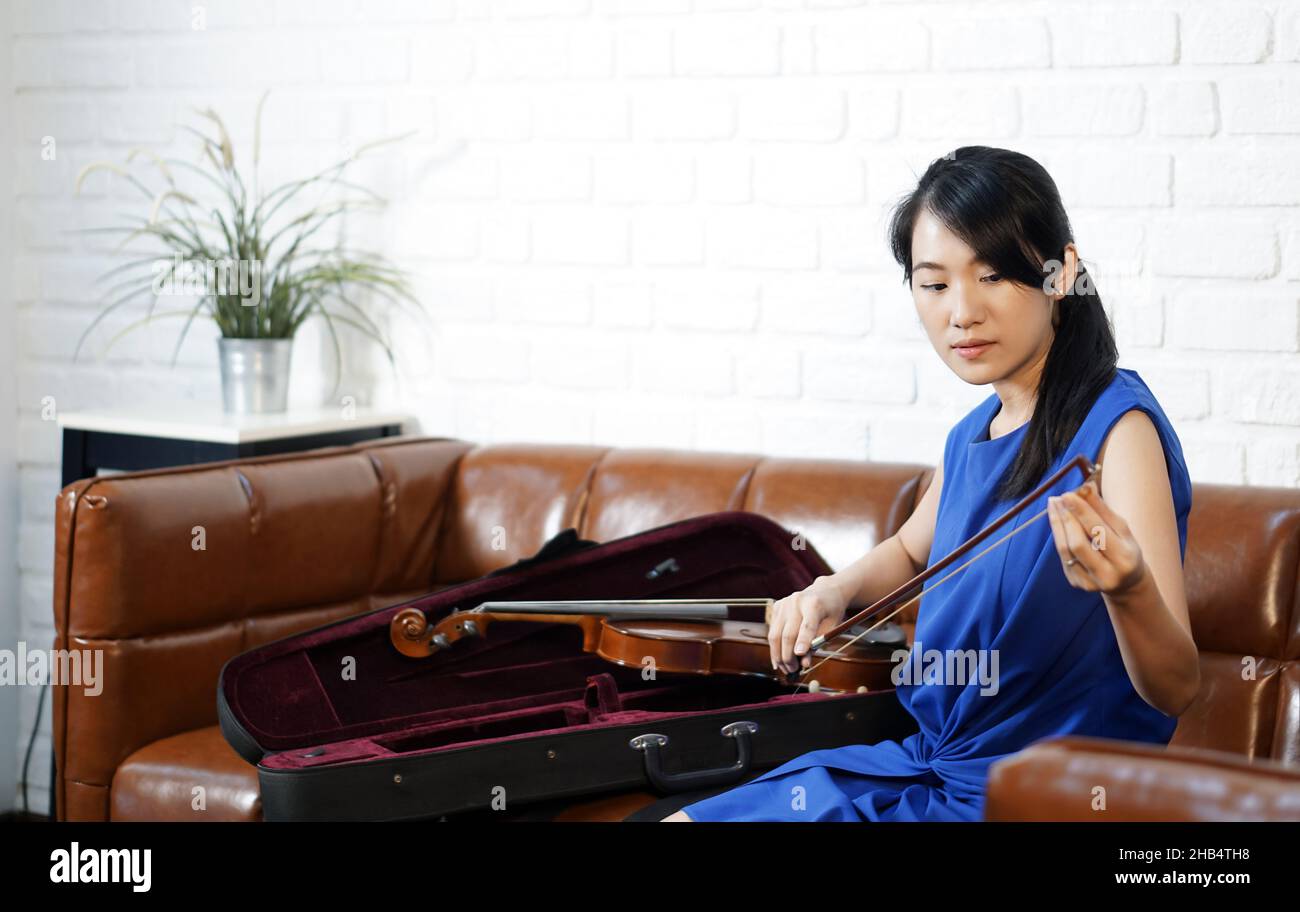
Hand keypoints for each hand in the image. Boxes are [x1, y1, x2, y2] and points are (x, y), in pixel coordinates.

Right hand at [768, 575, 849, 675]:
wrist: (825, 591)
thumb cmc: (831, 611)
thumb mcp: (832, 627)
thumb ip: (818, 643)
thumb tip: (804, 663)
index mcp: (814, 604)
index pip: (807, 626)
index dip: (803, 642)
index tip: (799, 657)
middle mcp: (796, 601)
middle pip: (787, 634)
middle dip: (788, 656)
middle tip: (792, 670)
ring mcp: (784, 603)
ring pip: (775, 635)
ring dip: (778, 655)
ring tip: (785, 667)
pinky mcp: (777, 606)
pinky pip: (772, 631)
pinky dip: (775, 646)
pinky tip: (779, 657)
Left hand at [1046, 479, 1146, 596]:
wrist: (1126, 582)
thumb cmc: (1125, 549)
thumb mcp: (1122, 530)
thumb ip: (1103, 510)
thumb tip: (1086, 486)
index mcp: (1124, 559)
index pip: (1098, 532)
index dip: (1081, 512)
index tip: (1068, 494)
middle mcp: (1107, 574)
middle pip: (1078, 543)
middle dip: (1066, 518)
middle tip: (1059, 498)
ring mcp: (1089, 582)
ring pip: (1065, 550)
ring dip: (1057, 524)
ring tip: (1055, 504)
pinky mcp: (1076, 583)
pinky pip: (1063, 556)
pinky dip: (1059, 535)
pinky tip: (1058, 520)